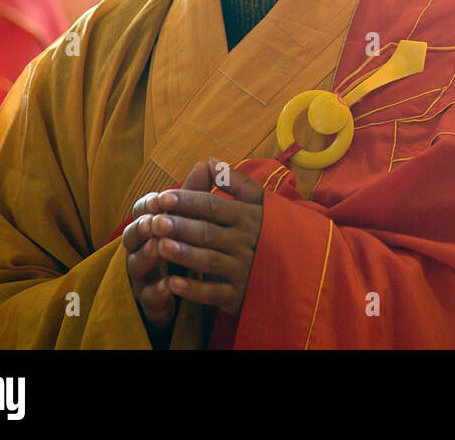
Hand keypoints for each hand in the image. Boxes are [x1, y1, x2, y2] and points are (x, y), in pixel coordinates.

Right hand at [124, 159, 211, 334]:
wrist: (180, 293)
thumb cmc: (183, 248)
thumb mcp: (189, 221)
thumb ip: (194, 196)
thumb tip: (204, 164)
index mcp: (148, 228)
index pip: (140, 212)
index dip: (147, 204)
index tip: (159, 198)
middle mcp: (139, 250)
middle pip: (131, 236)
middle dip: (143, 227)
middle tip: (156, 220)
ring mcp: (142, 276)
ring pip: (137, 264)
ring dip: (148, 255)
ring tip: (160, 247)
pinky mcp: (151, 301)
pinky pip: (150, 296)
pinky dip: (159, 290)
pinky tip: (170, 285)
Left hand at [151, 159, 264, 316]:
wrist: (299, 269)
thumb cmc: (271, 230)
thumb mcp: (260, 203)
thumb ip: (235, 182)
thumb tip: (209, 161)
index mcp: (249, 217)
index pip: (214, 206)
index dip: (188, 201)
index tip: (163, 196)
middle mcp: (245, 242)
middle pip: (208, 232)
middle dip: (181, 226)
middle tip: (154, 221)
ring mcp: (243, 269)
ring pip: (210, 261)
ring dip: (185, 254)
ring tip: (160, 246)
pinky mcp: (239, 294)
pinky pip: (215, 292)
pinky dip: (195, 289)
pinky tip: (173, 283)